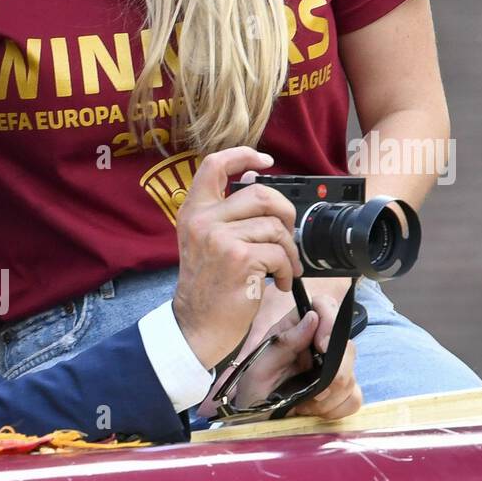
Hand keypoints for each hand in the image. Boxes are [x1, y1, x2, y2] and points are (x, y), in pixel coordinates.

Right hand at [172, 148, 301, 368]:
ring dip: (288, 251)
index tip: (264, 161)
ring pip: (275, 226)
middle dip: (284, 213)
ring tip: (281, 269)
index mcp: (193, 212)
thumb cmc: (208, 287)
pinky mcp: (240, 258)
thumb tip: (259, 184)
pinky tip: (276, 282)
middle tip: (286, 234)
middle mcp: (203, 221)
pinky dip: (285, 270)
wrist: (198, 325)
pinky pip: (279, 252)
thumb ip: (225, 213)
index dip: (242, 155)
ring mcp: (220, 238)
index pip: (214, 165)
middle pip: (261, 193)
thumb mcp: (206, 242)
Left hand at [227, 295, 361, 420]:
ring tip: (305, 405)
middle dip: (335, 374)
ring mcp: (332, 369)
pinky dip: (336, 409)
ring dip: (330, 397)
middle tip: (314, 393)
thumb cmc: (252, 392)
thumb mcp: (259, 367)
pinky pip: (354, 398)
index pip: (324, 307)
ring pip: (352, 376)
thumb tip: (312, 317)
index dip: (330, 322)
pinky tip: (316, 411)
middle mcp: (317, 345)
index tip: (322, 347)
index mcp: (295, 330)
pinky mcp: (340, 392)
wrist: (254, 422)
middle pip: (347, 346)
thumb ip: (284, 343)